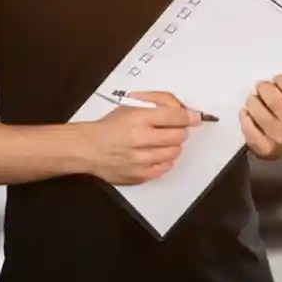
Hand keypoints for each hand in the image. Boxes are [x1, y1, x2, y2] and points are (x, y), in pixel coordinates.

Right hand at [79, 91, 201, 184]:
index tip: (194, 117)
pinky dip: (164, 160)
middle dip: (180, 130)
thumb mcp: (128, 108)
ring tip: (162, 142)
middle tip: (174, 129)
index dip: (188, 116)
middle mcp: (140, 138)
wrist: (87, 148)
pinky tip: (156, 154)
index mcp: (137, 117)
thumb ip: (155, 107)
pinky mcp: (140, 174)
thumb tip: (184, 112)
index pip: (174, 116)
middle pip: (179, 135)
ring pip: (174, 152)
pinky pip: (165, 167)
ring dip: (172, 145)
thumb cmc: (108, 127)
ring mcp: (141, 159)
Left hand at [240, 75, 281, 160]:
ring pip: (255, 109)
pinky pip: (246, 126)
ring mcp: (278, 139)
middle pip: (270, 96)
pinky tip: (249, 114)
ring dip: (252, 101)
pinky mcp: (263, 149)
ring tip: (255, 101)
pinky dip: (245, 117)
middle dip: (263, 88)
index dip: (279, 79)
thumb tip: (280, 62)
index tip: (277, 81)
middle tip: (261, 88)